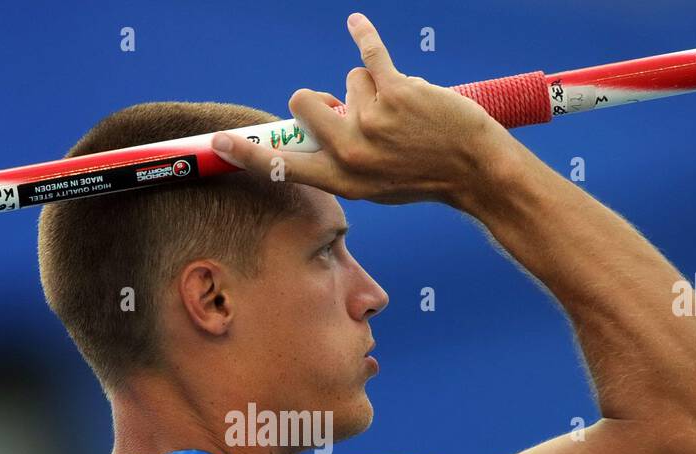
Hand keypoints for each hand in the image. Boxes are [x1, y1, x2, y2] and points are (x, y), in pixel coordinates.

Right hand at [210, 12, 511, 206]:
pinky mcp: (397, 92)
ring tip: (403, 111)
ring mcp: (373, 121)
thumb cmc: (424, 177)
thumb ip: (341, 161)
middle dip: (321, 97)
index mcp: (342, 181)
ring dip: (373, 87)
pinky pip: (369, 54)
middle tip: (349, 106)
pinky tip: (357, 26)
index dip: (249, 155)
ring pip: (350, 80)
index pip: (283, 167)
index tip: (221, 144)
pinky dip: (365, 36)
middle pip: (305, 102)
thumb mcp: (373, 186)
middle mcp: (352, 154)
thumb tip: (321, 120)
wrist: (474, 170)